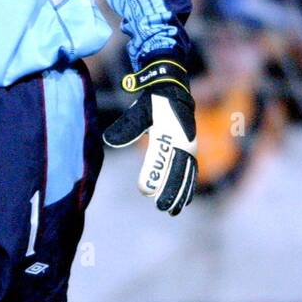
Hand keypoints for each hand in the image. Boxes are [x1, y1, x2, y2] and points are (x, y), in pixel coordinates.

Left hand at [103, 56, 196, 215]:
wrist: (174, 90)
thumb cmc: (153, 103)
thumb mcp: (138, 112)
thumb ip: (126, 128)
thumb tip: (109, 140)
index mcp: (168, 132)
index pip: (160, 159)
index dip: (154, 176)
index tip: (146, 191)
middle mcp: (182, 141)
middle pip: (177, 170)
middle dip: (169, 190)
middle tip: (161, 207)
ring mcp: (189, 146)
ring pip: (186, 174)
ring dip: (180, 193)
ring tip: (173, 210)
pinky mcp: (190, 150)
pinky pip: (191, 171)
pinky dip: (189, 186)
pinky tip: (185, 201)